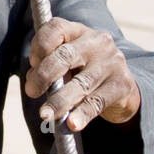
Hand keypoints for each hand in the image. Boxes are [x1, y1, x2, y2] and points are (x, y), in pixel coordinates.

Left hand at [24, 18, 140, 132]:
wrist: (122, 87)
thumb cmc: (83, 72)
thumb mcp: (66, 63)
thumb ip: (48, 67)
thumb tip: (33, 82)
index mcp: (77, 31)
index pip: (55, 29)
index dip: (39, 46)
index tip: (31, 64)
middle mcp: (96, 42)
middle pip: (65, 55)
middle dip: (43, 75)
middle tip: (31, 92)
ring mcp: (112, 62)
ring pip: (80, 83)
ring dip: (59, 101)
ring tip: (46, 115)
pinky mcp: (122, 84)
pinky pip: (97, 102)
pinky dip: (82, 114)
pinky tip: (72, 124)